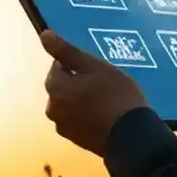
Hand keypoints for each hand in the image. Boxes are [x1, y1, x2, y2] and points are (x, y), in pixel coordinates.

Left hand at [40, 30, 149, 156]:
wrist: (132, 137)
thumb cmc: (115, 95)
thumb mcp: (94, 67)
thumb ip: (66, 51)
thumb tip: (44, 34)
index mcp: (54, 87)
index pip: (58, 66)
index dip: (77, 65)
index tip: (96, 69)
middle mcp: (53, 108)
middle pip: (62, 87)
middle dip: (78, 83)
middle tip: (103, 83)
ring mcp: (64, 128)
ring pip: (70, 104)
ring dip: (81, 100)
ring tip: (106, 100)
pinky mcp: (76, 141)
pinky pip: (78, 120)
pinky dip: (86, 115)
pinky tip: (106, 115)